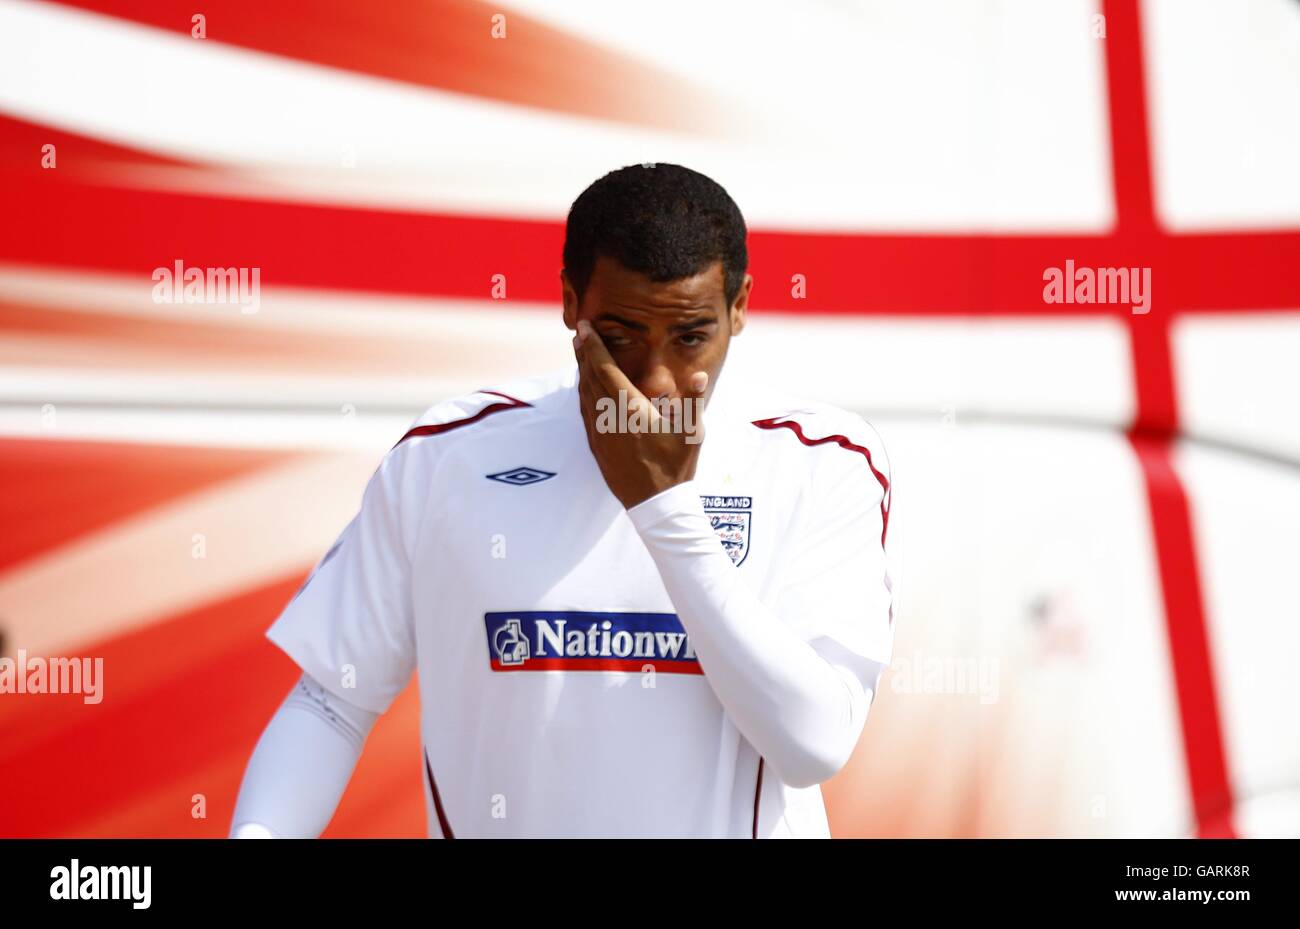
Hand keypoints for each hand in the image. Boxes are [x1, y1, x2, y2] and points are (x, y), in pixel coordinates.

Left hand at [573, 319, 707, 508]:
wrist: (656, 503)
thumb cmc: (676, 466)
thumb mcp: (692, 432)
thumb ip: (694, 400)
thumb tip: (700, 374)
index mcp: (631, 409)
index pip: (606, 369)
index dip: (594, 346)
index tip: (585, 327)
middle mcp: (609, 418)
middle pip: (590, 377)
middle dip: (584, 353)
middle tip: (579, 332)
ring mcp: (599, 432)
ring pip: (584, 393)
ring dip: (581, 371)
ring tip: (580, 352)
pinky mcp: (596, 445)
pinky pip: (585, 411)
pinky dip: (583, 392)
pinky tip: (584, 386)